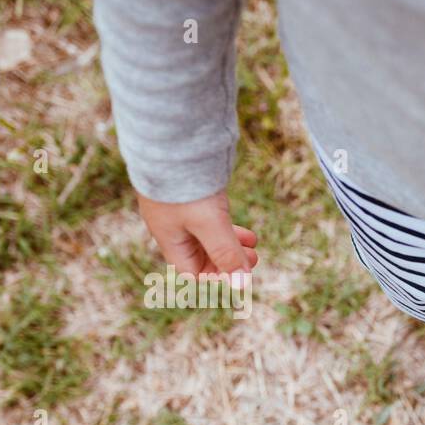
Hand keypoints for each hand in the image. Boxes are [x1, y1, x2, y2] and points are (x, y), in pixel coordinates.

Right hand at [137, 190, 258, 276]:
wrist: (171, 139)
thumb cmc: (185, 184)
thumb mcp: (209, 223)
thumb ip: (226, 253)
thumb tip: (243, 285)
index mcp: (170, 238)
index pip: (193, 272)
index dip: (217, 276)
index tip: (240, 270)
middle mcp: (172, 226)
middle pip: (202, 255)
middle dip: (229, 259)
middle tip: (254, 256)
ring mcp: (180, 208)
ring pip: (208, 235)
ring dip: (231, 242)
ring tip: (253, 241)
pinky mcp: (190, 193)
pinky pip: (209, 217)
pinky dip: (226, 225)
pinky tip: (240, 223)